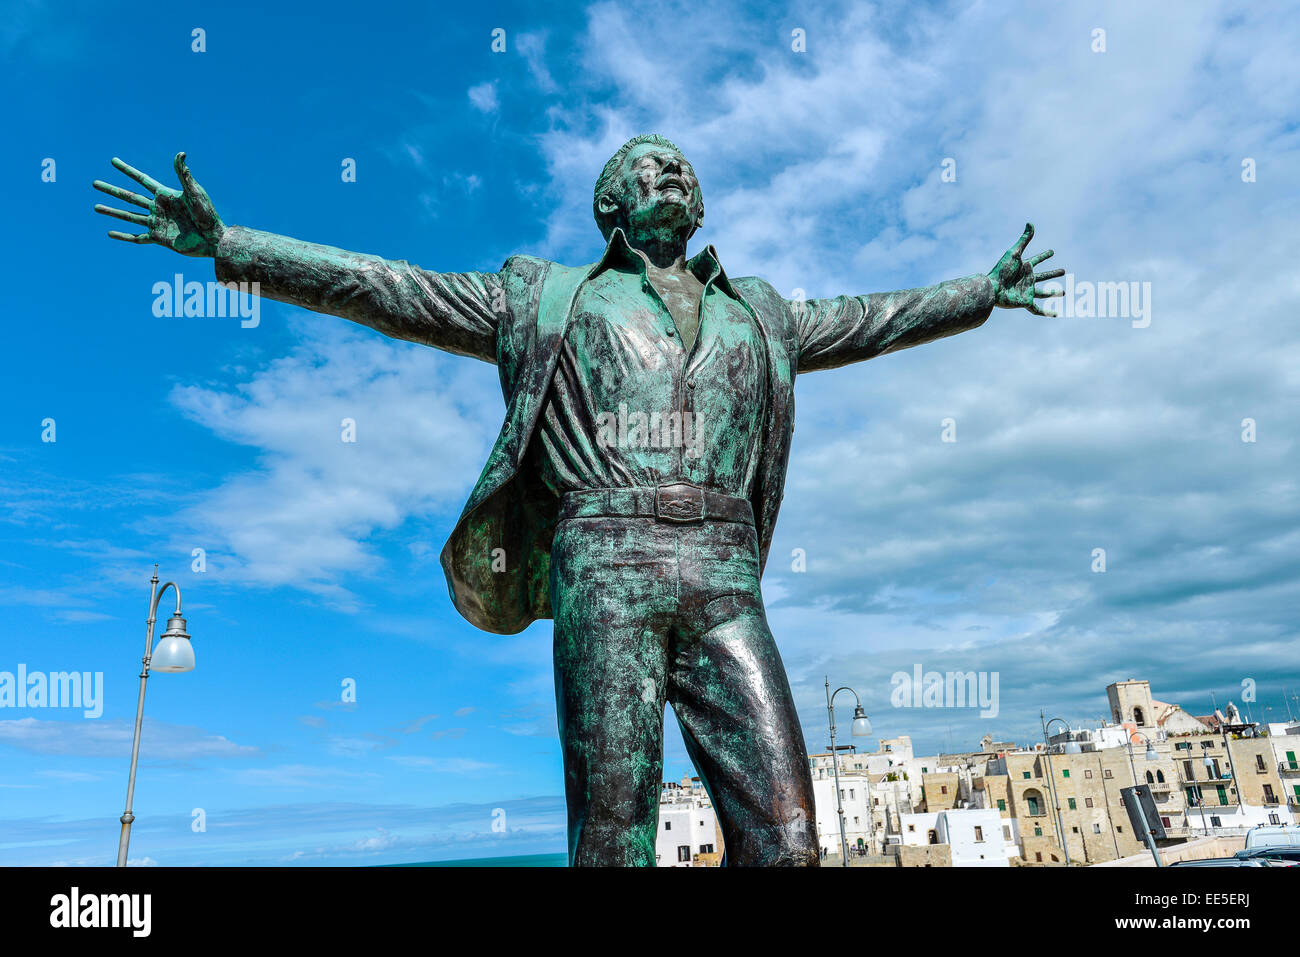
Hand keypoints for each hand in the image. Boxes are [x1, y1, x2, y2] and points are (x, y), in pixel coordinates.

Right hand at [93, 152, 223, 256]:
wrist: (214, 239)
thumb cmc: (208, 215)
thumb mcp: (195, 192)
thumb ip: (184, 175)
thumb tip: (180, 153)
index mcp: (165, 195)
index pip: (141, 179)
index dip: (127, 170)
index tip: (113, 161)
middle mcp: (158, 208)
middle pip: (129, 196)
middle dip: (112, 190)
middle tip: (94, 183)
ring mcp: (157, 223)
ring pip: (128, 216)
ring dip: (112, 211)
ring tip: (95, 207)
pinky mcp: (159, 238)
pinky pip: (137, 237)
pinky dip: (123, 236)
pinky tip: (110, 233)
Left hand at [988, 223, 1063, 316]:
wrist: (992, 288)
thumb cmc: (1001, 270)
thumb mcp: (1014, 253)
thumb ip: (1024, 240)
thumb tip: (1030, 223)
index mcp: (1024, 267)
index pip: (1037, 259)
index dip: (1044, 256)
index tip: (1052, 252)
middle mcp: (1026, 279)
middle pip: (1042, 276)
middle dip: (1052, 273)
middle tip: (1063, 270)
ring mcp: (1027, 291)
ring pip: (1043, 292)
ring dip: (1053, 292)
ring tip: (1063, 292)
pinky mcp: (1025, 301)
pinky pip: (1037, 310)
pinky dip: (1047, 313)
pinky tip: (1055, 315)